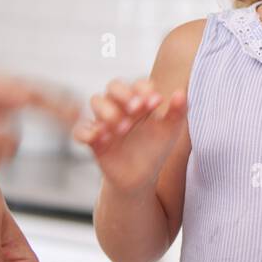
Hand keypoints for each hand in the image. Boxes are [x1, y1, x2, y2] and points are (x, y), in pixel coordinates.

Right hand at [73, 77, 186, 193]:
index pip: (138, 84)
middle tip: (136, 108)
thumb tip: (181, 92)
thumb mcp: (170, 132)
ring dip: (108, 110)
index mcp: (139, 101)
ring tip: (124, 128)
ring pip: (96, 100)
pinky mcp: (93, 139)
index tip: (156, 102)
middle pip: (114, 86)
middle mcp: (120, 106)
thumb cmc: (155, 149)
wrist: (141, 177)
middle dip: (124, 94)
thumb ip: (178, 112)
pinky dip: (87, 131)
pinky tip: (102, 138)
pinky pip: (80, 129)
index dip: (144, 89)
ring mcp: (105, 121)